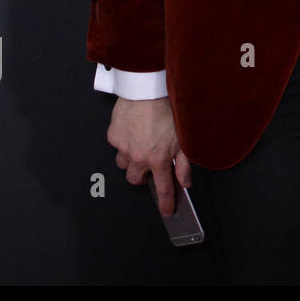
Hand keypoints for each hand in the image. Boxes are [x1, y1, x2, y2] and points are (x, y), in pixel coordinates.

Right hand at [108, 96, 189, 214]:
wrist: (147, 90)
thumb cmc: (167, 109)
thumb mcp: (184, 138)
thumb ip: (185, 163)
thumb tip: (186, 181)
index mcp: (157, 159)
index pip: (162, 188)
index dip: (166, 203)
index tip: (168, 211)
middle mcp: (138, 157)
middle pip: (136, 179)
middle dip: (143, 175)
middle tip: (151, 163)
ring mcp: (123, 148)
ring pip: (124, 164)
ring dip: (132, 159)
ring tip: (142, 144)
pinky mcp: (113, 136)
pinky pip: (117, 146)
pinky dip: (125, 142)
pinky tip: (134, 130)